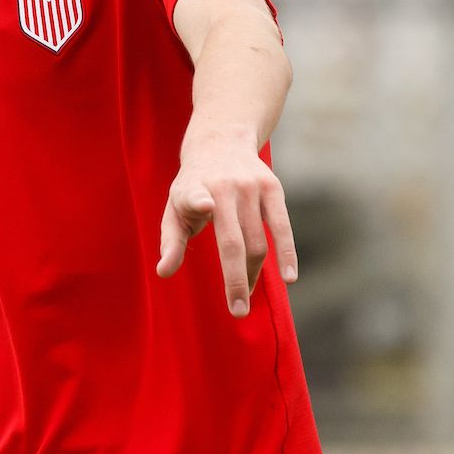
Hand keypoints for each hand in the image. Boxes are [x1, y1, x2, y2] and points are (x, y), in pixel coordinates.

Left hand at [155, 129, 297, 316]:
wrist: (221, 141)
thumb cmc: (192, 187)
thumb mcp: (174, 208)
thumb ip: (171, 241)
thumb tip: (164, 272)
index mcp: (192, 189)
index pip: (195, 195)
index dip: (199, 201)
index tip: (205, 206)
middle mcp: (223, 186)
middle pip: (233, 241)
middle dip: (235, 280)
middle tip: (237, 311)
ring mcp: (251, 186)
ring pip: (257, 242)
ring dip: (252, 275)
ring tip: (245, 297)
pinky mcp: (273, 188)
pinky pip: (282, 227)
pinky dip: (287, 253)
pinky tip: (289, 278)